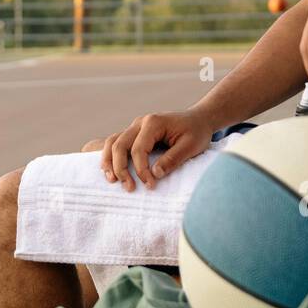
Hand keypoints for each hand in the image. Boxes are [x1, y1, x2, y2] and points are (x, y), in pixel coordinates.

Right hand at [96, 110, 214, 192]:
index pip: (138, 149)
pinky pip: (116, 142)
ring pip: (112, 142)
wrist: (198, 120)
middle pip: (119, 145)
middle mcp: (140, 122)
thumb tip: (155, 174)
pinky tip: (109, 170)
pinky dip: (109, 156)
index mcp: (153, 123)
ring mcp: (135, 127)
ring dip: (108, 161)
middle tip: (129, 188)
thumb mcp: (191, 146)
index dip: (141, 170)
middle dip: (120, 168)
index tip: (151, 186)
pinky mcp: (134, 133)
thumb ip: (172, 159)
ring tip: (112, 180)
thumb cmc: (196, 132)